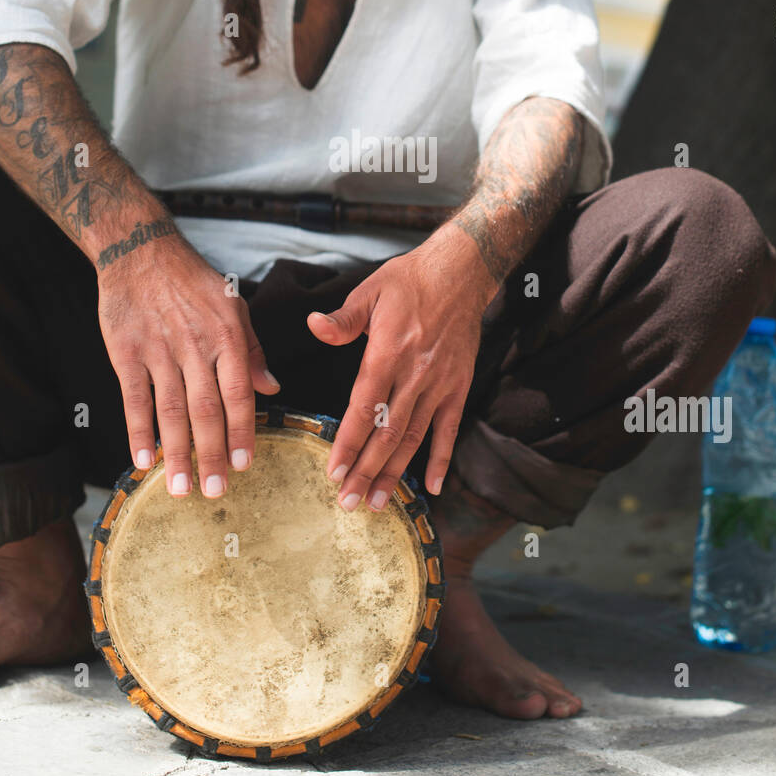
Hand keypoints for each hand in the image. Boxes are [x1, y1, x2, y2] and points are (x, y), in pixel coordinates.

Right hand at [97, 235, 279, 496]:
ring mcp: (159, 349)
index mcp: (227, 335)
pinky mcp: (126, 351)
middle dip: (211, 452)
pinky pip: (134, 397)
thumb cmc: (194, 283)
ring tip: (181, 488)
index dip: (241, 430)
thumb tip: (273, 389)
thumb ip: (253, 351)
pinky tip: (143, 459)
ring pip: (170, 409)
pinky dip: (138, 430)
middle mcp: (195, 345)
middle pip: (205, 408)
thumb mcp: (234, 306)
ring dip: (176, 451)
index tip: (244, 465)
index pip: (238, 391)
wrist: (142, 252)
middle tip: (214, 492)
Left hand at [307, 227, 495, 511]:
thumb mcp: (370, 290)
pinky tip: (434, 487)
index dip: (349, 442)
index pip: (364, 408)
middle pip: (387, 432)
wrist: (461, 271)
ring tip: (377, 503)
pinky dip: (442, 459)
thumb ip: (343, 319)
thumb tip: (314, 326)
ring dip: (395, 473)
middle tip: (347, 502)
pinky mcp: (458, 386)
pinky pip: (450, 429)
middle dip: (366, 471)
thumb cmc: (409, 280)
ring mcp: (439, 383)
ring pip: (414, 437)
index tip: (333, 471)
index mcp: (388, 352)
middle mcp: (414, 374)